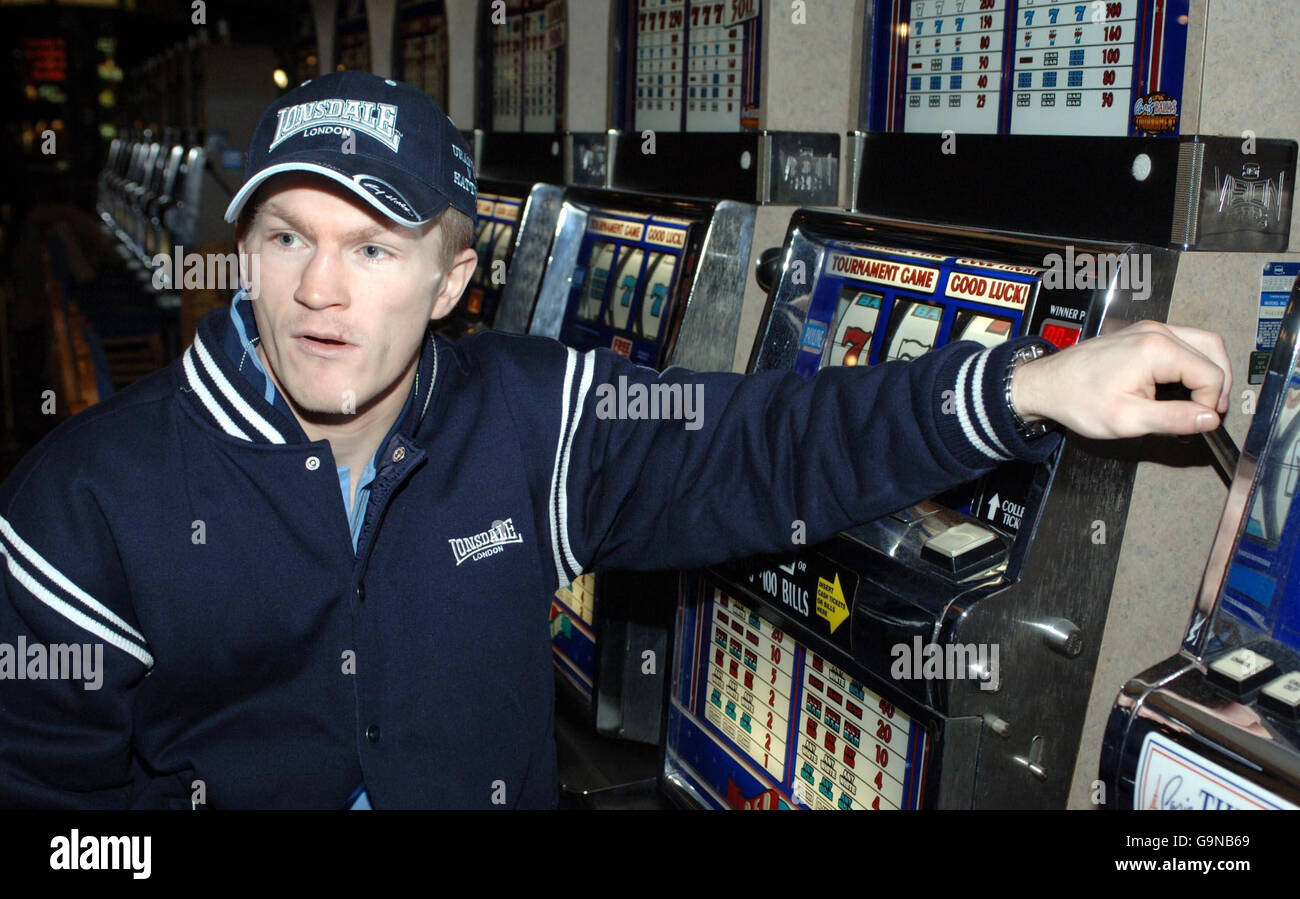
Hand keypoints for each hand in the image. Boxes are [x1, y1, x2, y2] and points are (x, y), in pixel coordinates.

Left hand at [1011, 320, 1230, 438]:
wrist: (1046, 384)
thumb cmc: (1078, 400)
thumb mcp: (1127, 419)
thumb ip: (1173, 419)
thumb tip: (1210, 419)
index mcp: (1156, 349)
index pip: (1210, 374)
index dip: (1210, 403)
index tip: (1197, 423)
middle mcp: (1156, 332)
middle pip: (1213, 350)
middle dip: (1217, 384)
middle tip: (1206, 413)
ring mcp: (1149, 329)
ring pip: (1201, 343)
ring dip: (1207, 372)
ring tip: (1197, 402)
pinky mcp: (1142, 334)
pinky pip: (1182, 343)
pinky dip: (1190, 364)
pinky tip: (1179, 387)